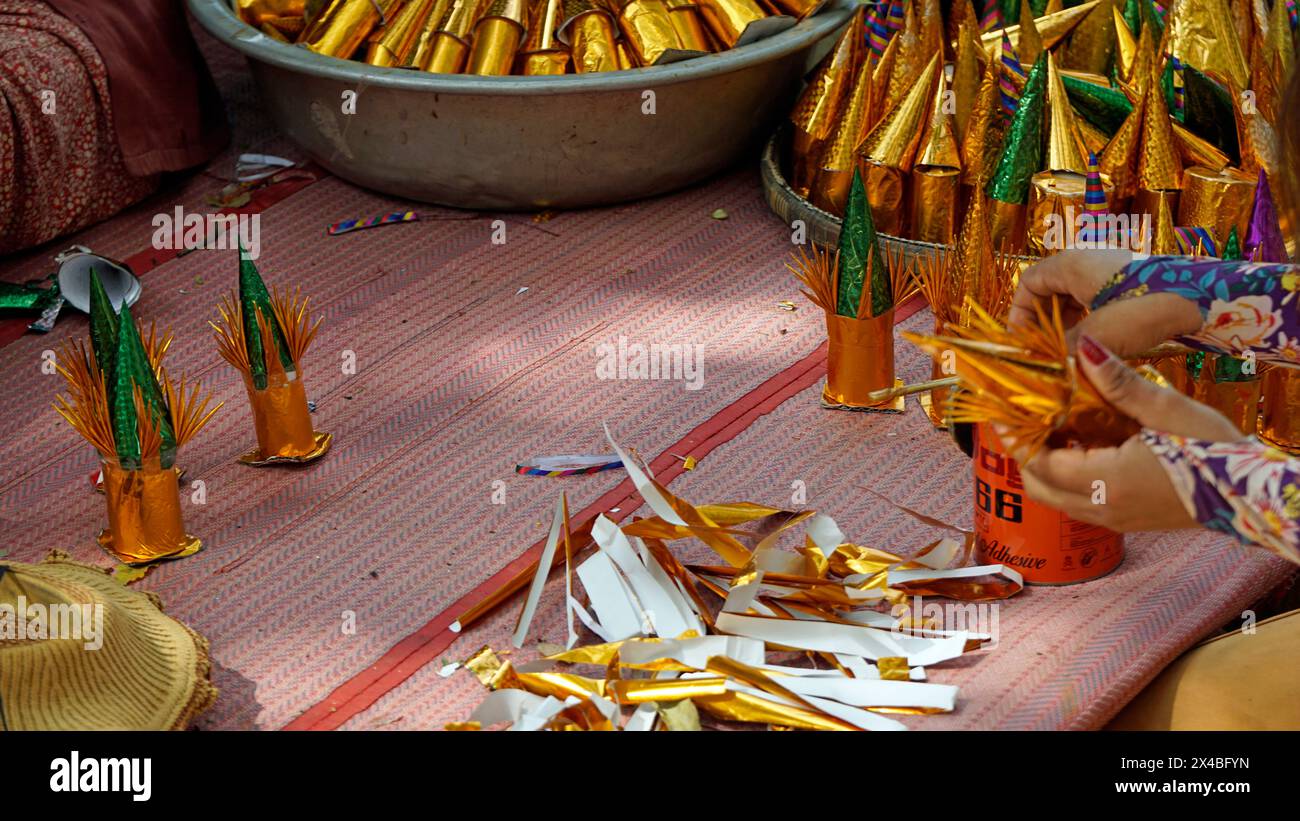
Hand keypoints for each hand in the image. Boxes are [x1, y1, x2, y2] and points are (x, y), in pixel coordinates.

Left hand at [1003, 335, 1247, 532]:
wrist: (1251, 495)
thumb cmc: (1213, 451)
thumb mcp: (1165, 409)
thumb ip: (1117, 382)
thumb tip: (1082, 349)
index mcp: (1103, 481)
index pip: (1037, 461)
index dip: (1016, 434)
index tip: (1003, 408)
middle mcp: (1100, 506)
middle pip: (1037, 485)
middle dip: (1024, 452)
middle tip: (1023, 418)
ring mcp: (1111, 518)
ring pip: (1055, 496)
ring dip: (1045, 465)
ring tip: (1051, 427)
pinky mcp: (1125, 519)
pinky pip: (1077, 501)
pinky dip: (1067, 476)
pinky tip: (1082, 446)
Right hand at [1008, 249, 1203, 357]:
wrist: (1207, 297)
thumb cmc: (1150, 306)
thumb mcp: (1100, 334)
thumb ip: (1063, 350)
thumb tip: (1039, 370)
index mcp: (1071, 264)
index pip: (1028, 284)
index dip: (1019, 314)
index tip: (1023, 342)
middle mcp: (1086, 263)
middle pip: (1047, 292)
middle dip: (1041, 324)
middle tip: (1043, 353)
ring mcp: (1108, 273)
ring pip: (1071, 300)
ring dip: (1064, 327)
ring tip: (1066, 355)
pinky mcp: (1127, 286)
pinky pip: (1093, 304)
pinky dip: (1085, 325)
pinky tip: (1093, 347)